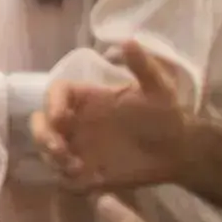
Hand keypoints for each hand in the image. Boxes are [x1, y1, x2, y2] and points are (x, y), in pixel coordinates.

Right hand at [35, 41, 203, 195]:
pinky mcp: (87, 172)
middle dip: (42, 135)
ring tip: (75, 167)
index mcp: (87, 98)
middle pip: (41, 122)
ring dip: (53, 158)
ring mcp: (80, 147)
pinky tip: (84, 181)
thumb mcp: (158, 88)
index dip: (52, 103)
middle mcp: (77, 121)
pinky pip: (63, 177)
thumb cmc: (166, 115)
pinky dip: (65, 179)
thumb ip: (143, 66)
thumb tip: (128, 40)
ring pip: (47, 151)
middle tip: (59, 149)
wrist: (180, 151)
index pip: (56, 93)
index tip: (62, 118)